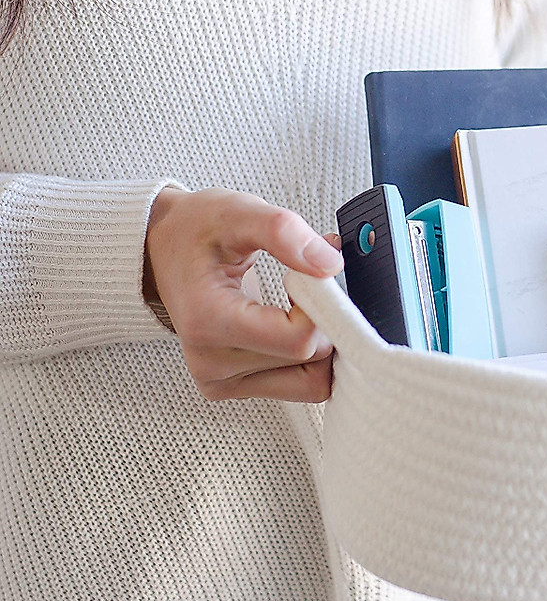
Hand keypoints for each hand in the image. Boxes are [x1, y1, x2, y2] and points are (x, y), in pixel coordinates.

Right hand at [143, 187, 343, 401]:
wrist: (163, 250)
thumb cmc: (197, 232)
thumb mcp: (237, 213)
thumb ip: (283, 232)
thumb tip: (330, 264)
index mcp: (208, 321)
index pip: (299, 339)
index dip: (323, 306)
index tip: (310, 276)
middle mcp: (211, 362)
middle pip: (310, 361)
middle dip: (324, 320)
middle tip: (305, 285)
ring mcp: (221, 380)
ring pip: (312, 382)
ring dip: (319, 342)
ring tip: (294, 306)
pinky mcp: (232, 387)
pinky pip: (298, 386)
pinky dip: (307, 356)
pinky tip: (288, 325)